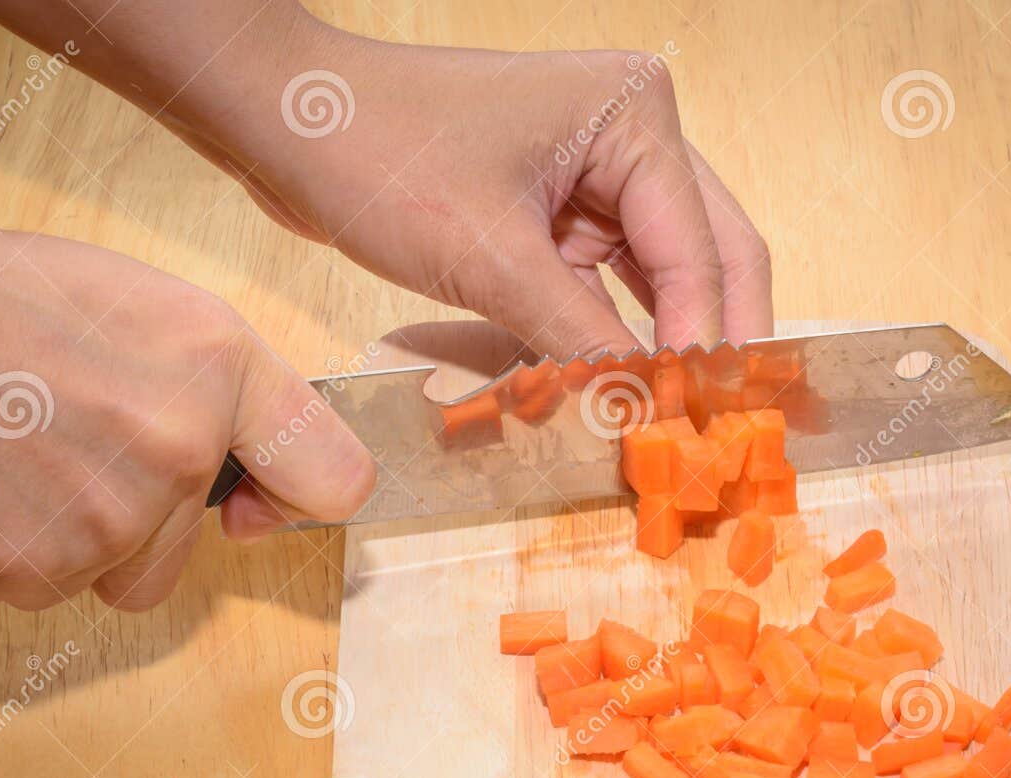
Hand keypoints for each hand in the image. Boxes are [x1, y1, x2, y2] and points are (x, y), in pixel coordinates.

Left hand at [0, 2, 769, 358]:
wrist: (287, 122)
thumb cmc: (376, 153)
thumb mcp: (487, 257)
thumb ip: (577, 337)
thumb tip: (642, 412)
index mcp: (635, 116)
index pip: (699, 250)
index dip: (705, 346)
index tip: (706, 427)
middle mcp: (633, 132)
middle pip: (705, 254)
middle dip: (710, 341)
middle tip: (723, 428)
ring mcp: (595, 168)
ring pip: (658, 273)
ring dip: (662, 343)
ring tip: (678, 422)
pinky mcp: (555, 204)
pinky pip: (602, 280)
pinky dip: (605, 333)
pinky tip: (615, 390)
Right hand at [0, 191, 372, 609]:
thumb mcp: (134, 302)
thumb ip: (219, 390)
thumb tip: (267, 484)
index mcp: (215, 371)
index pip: (334, 479)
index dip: (297, 496)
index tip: (263, 501)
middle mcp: (174, 457)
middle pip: (179, 552)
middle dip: (129, 517)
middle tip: (51, 435)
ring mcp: (94, 528)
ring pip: (101, 576)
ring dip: (57, 538)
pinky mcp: (14, 576)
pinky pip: (23, 591)